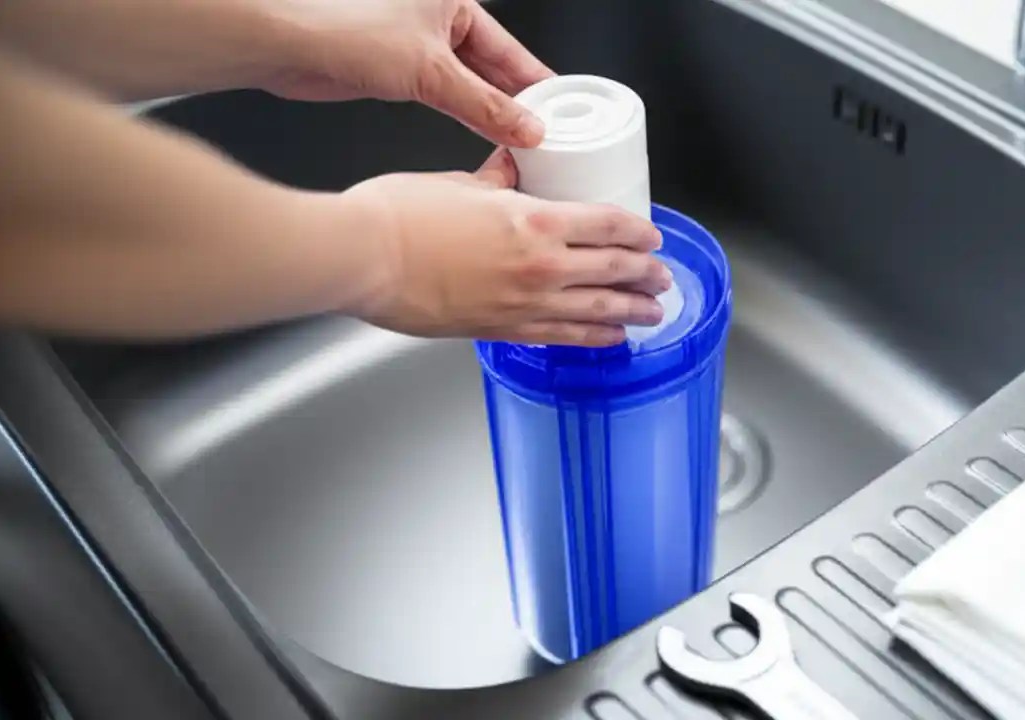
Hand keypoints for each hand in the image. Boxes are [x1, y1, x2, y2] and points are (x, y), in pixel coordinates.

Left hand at [270, 0, 552, 146]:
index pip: (508, 47)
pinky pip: (444, 95)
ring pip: (467, 83)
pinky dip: (464, 114)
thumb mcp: (431, 73)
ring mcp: (416, 44)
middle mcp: (436, 16)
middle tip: (544, 128)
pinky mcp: (396, 70)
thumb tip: (525, 125)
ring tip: (520, 138)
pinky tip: (483, 132)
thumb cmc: (345, 29)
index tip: (558, 107)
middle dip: (515, 99)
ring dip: (490, 111)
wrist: (286, 45)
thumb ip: (485, 106)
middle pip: (490, 66)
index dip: (534, 80)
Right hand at [342, 150, 670, 345]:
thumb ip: (497, 179)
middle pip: (615, 272)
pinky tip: (610, 340)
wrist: (362, 260)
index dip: (639, 233)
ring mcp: (525, 304)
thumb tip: (514, 164)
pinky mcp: (502, 330)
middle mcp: (542, 267)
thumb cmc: (398, 218)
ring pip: (598, 311)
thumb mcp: (459, 183)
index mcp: (537, 221)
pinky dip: (593, 339)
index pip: (610, 226)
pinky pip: (563, 338)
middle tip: (662, 279)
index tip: (652, 237)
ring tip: (653, 314)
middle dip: (646, 276)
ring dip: (632, 313)